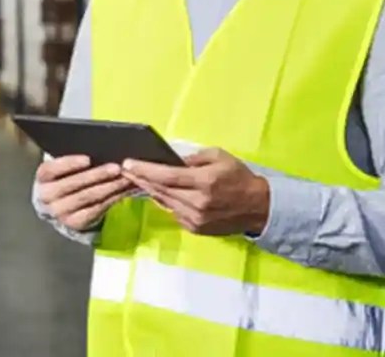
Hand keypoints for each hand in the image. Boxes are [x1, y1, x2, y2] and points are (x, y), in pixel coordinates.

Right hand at [36, 155, 137, 230]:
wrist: (57, 206)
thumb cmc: (63, 179)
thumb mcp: (61, 169)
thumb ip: (73, 162)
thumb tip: (99, 153)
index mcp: (42, 178)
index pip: (51, 169)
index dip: (69, 163)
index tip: (88, 159)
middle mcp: (47, 197)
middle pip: (74, 184)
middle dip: (97, 175)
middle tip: (116, 168)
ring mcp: (60, 212)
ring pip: (87, 197)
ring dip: (109, 187)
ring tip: (125, 179)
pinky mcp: (74, 223)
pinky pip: (95, 209)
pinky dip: (111, 199)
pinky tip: (122, 192)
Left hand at [121, 148, 270, 236]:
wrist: (259, 207)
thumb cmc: (239, 178)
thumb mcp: (218, 157)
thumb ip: (192, 159)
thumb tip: (170, 161)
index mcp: (205, 182)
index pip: (167, 176)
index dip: (145, 170)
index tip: (128, 164)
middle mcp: (198, 203)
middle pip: (160, 190)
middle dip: (140, 179)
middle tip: (125, 170)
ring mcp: (196, 219)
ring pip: (164, 202)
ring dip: (149, 190)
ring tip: (138, 179)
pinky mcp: (196, 228)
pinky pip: (173, 212)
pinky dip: (165, 201)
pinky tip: (159, 192)